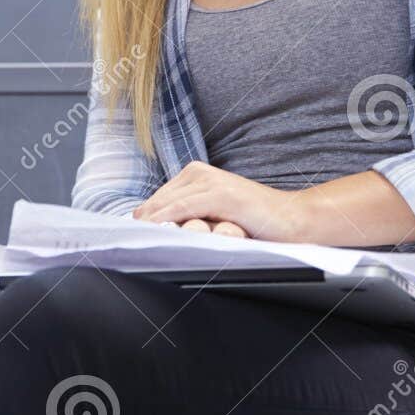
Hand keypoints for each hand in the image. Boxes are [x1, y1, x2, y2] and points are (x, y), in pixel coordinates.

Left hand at [132, 161, 304, 242]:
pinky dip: (166, 220)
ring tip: (133, 240)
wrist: (293, 218)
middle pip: (158, 200)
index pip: (157, 199)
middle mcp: (199, 172)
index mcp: (195, 174)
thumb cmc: (255, 220)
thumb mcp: (215, 214)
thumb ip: (188, 215)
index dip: (143, 219)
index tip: (124, 236)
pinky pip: (184, 208)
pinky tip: (154, 231)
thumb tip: (152, 227)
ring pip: (168, 204)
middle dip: (142, 221)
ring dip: (150, 223)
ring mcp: (210, 181)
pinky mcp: (221, 194)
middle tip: (121, 241)